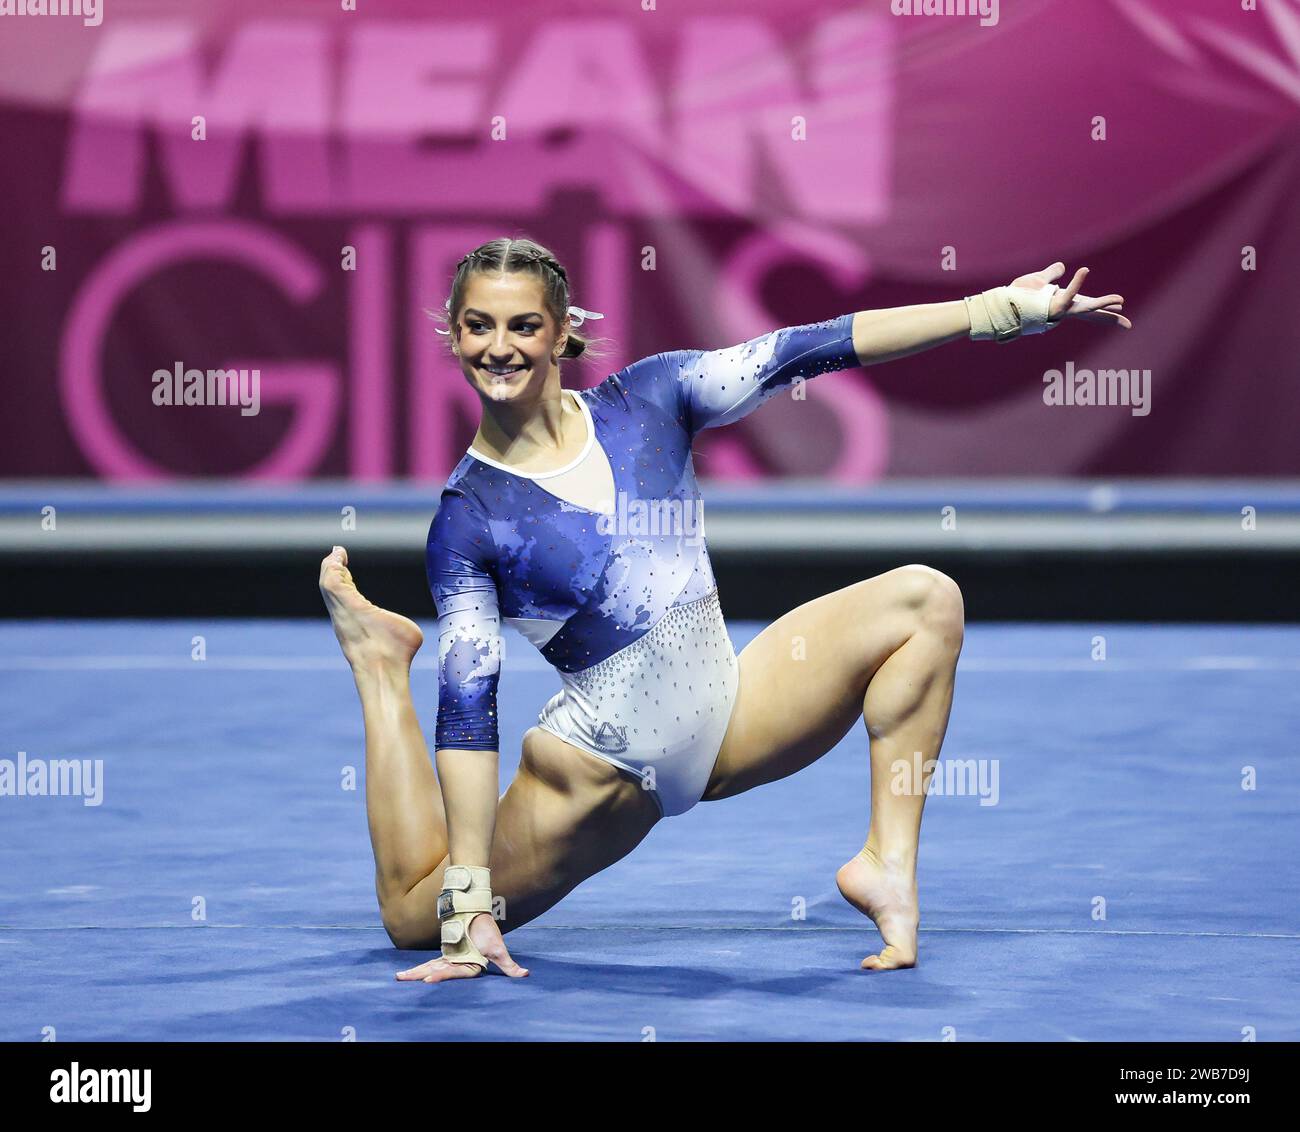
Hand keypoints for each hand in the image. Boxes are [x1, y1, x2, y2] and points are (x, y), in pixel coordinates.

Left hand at [394, 913, 529, 983]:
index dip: (441, 976)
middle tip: (401, 978)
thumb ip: (508, 966)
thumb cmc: (487, 930)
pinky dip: (420, 968)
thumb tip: (526, 975)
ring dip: (415, 973)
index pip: (453, 972)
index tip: (428, 979)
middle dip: (418, 976)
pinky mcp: (445, 952)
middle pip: (436, 972)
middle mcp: (457, 964)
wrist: (477, 912)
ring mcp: (450, 959)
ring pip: (430, 968)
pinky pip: (430, 963)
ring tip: (399, 977)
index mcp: (469, 965)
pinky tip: (408, 973)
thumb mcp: (498, 949)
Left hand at [1010, 261, 1131, 329]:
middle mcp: (1065, 309)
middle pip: (1092, 313)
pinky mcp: (1054, 307)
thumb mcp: (1038, 280)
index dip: (1104, 306)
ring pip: (1087, 307)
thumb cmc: (1019, 295)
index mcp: (1065, 302)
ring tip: (1120, 300)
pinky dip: (1076, 283)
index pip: (1088, 305)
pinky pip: (1069, 294)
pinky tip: (1085, 270)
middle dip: (1110, 318)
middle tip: (1129, 325)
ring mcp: (1061, 310)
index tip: (1121, 308)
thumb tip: (1061, 267)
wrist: (1004, 303)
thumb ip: (1052, 273)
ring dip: (1104, 303)